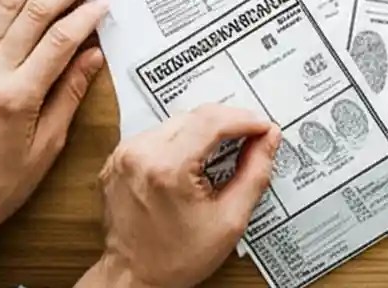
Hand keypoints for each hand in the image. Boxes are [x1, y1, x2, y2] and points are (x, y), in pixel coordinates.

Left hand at [78, 105, 280, 287]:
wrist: (133, 277)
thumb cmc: (177, 258)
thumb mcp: (230, 220)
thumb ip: (255, 173)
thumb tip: (269, 139)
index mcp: (167, 169)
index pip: (212, 121)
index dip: (245, 120)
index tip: (264, 128)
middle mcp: (140, 154)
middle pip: (195, 116)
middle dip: (229, 122)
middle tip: (252, 137)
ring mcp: (124, 155)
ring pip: (177, 121)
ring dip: (205, 129)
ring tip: (227, 148)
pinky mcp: (118, 159)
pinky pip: (158, 134)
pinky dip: (182, 139)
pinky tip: (197, 156)